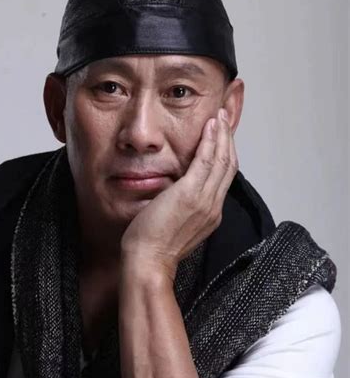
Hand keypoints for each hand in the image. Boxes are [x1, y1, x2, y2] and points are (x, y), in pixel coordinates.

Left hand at [120, 108, 237, 279]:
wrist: (147, 262)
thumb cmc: (152, 247)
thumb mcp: (173, 223)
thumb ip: (181, 207)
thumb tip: (174, 194)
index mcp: (210, 214)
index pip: (224, 178)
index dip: (226, 153)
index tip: (223, 135)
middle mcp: (213, 207)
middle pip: (229, 165)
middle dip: (229, 139)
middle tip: (226, 117)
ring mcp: (204, 201)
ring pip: (222, 160)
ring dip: (222, 134)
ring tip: (220, 115)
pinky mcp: (191, 194)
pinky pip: (207, 161)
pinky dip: (211, 141)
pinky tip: (210, 126)